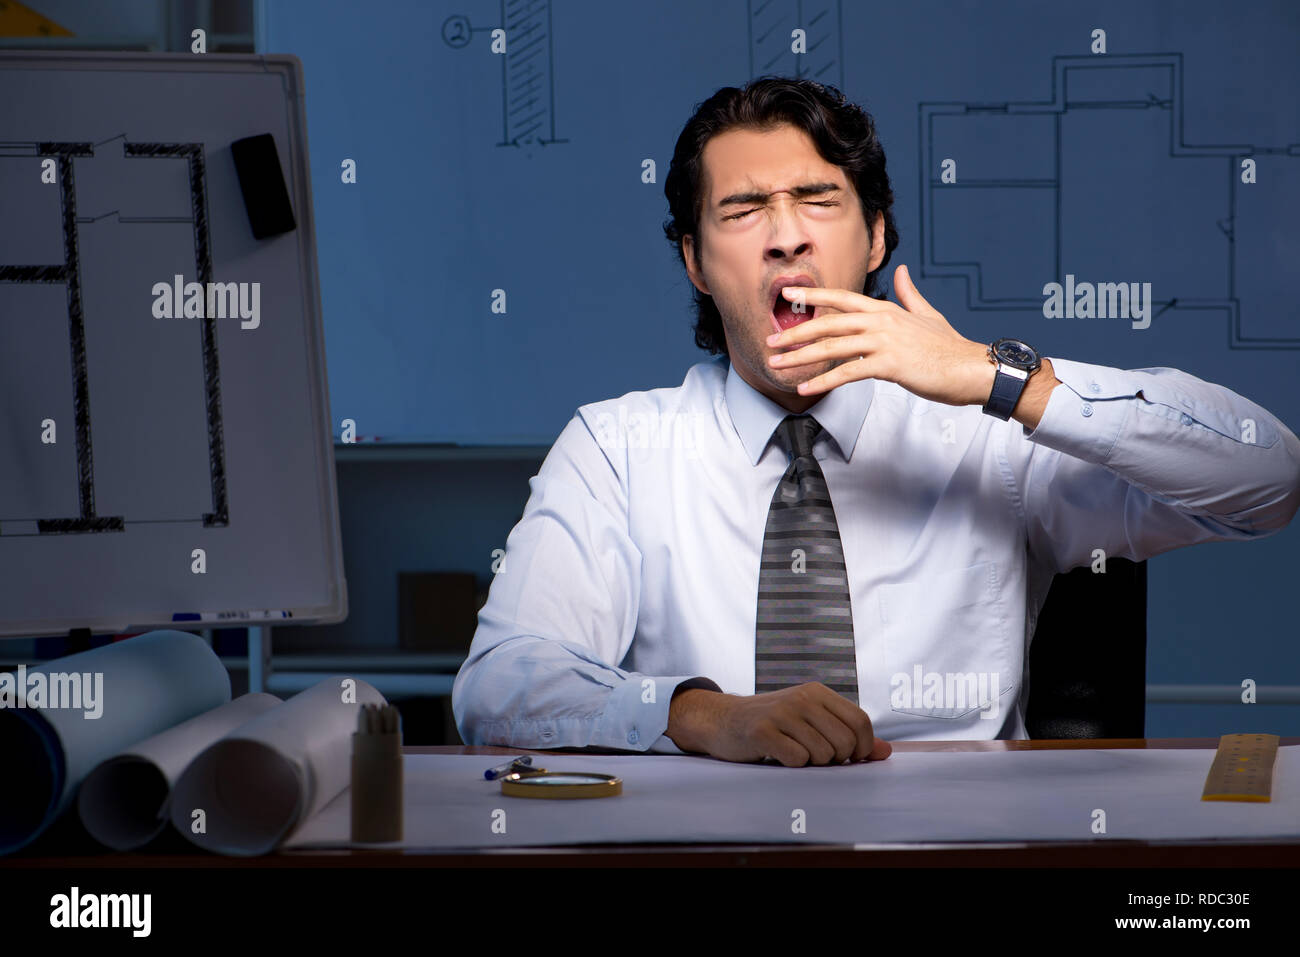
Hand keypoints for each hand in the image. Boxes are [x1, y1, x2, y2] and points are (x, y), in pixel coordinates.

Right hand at [667, 682, 892, 766]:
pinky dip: (793, 766)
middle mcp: (802, 698)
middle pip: (845, 742)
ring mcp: (782, 713)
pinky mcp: (764, 731)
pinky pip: (798, 760)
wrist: (722, 720)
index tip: (848, 758)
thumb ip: (848, 734)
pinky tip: (779, 756)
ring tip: (794, 753)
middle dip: (836, 760)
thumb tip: (885, 751)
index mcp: (818, 692)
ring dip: (812, 764)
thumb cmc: (773, 723)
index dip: (862, 748)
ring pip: (823, 754)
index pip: (861, 722)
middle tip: (816, 757)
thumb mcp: (811, 721)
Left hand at [765, 263, 993, 405]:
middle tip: (770, 341)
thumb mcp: (927, 314)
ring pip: (831, 346)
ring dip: (800, 357)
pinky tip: (804, 388)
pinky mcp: (889, 364)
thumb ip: (909, 294)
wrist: (972, 368)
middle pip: (827, 322)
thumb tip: (902, 272)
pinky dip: (822, 381)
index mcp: (885, 308)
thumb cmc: (949, 347)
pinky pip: (847, 373)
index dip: (812, 297)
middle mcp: (881, 320)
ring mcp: (884, 341)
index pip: (840, 298)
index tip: (786, 295)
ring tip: (777, 364)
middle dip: (794, 332)